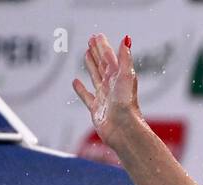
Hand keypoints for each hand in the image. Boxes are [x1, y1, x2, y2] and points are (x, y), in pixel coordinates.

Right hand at [72, 33, 140, 149]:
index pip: (109, 57)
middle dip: (97, 52)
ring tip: (86, 54)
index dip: (103, 46)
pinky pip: (87, 96)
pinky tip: (75, 82)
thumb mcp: (127, 77)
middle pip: (102, 65)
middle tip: (91, 40)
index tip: (97, 35)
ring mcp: (104, 97)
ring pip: (95, 77)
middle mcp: (112, 86)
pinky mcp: (97, 109)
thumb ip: (125, 58)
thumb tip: (126, 39)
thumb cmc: (127, 105)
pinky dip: (81, 89)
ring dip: (91, 65)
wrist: (124, 130)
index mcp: (118, 77)